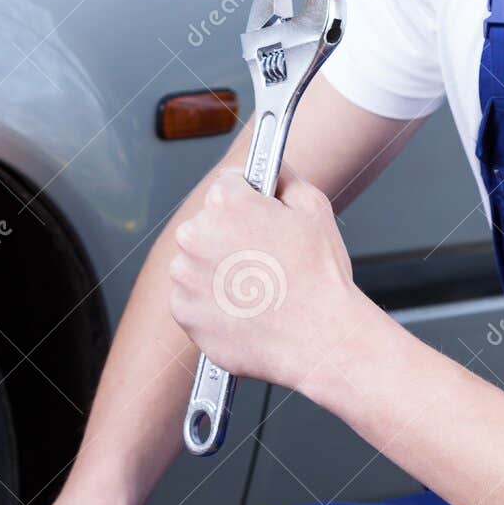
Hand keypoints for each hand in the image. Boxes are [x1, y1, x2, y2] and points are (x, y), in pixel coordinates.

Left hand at [168, 168, 359, 395]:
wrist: (319, 338)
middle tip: (263, 260)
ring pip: (196, 263)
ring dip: (217, 271)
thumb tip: (271, 166)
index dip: (250, 202)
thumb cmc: (320, 277)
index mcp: (226, 202)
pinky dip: (211, 304)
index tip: (261, 219)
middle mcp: (196, 234)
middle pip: (207, 224)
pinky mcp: (183, 311)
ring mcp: (185, 275)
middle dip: (230, 237)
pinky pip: (191, 299)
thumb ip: (284, 177)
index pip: (227, 186)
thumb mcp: (314, 208)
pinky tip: (243, 310)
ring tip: (255, 289)